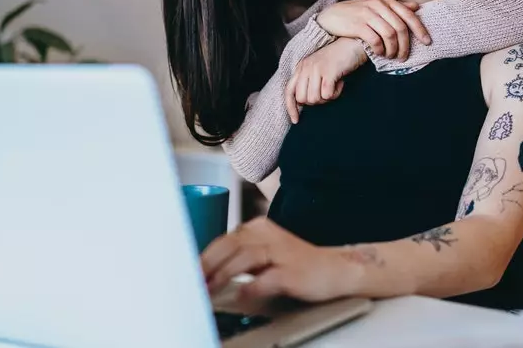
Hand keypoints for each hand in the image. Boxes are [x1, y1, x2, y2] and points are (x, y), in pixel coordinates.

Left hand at [201, 217, 358, 302]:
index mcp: (258, 228)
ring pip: (246, 256)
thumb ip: (237, 257)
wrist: (334, 270)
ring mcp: (282, 252)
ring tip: (210, 288)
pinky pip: (268, 277)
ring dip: (224, 273)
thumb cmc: (295, 263)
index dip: (203, 256)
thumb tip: (206, 271)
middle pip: (230, 243)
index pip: (223, 239)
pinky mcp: (293, 271)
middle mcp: (269, 235)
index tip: (188, 272)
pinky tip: (241, 293)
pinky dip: (252, 285)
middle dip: (208, 263)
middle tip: (193, 280)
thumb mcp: (263, 253)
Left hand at [285, 38, 366, 122]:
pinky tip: (340, 83)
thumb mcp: (318, 69)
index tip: (296, 121)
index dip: (291, 108)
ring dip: (327, 97)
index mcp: (301, 67)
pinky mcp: (328, 71)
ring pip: (314, 99)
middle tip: (327, 92)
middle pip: (303, 99)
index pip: (289, 91)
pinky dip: (336, 94)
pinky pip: (327, 95)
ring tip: (335, 85)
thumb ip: (310, 82)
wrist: (354, 44)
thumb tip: (305, 102)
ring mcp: (316, 69)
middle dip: (316, 101)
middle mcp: (305, 67)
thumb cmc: (338, 60)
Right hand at [315, 0, 430, 60]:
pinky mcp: (358, 25)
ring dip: (393, 49)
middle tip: (403, 57)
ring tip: (391, 56)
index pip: (409, 15)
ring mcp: (368, 14)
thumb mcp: (376, 7)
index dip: (420, 30)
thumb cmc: (356, 13)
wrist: (331, 17)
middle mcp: (379, 5)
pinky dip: (380, 49)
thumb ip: (396, 7)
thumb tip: (416, 7)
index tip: (427, 42)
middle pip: (401, 28)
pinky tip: (379, 53)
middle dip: (405, 46)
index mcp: (386, 0)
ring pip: (390, 35)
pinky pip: (376, 40)